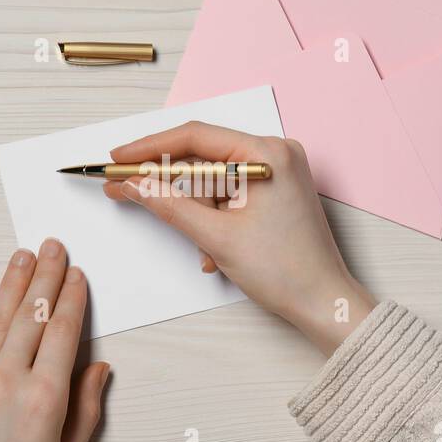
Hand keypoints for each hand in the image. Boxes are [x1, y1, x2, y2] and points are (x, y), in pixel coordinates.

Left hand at [0, 239, 109, 441]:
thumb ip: (85, 411)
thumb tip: (98, 370)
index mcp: (44, 400)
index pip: (63, 332)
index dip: (72, 298)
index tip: (78, 274)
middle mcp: (7, 382)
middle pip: (31, 315)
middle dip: (45, 276)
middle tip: (53, 246)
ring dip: (12, 283)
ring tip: (23, 255)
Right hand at [103, 123, 375, 354]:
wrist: (324, 304)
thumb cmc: (286, 271)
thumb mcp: (217, 236)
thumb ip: (169, 204)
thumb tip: (133, 184)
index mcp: (267, 154)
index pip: (195, 137)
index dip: (149, 148)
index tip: (118, 159)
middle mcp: (275, 155)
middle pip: (203, 158)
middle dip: (168, 183)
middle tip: (126, 189)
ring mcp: (278, 174)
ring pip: (214, 184)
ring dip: (198, 215)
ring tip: (203, 250)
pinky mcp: (276, 194)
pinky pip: (229, 197)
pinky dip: (215, 222)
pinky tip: (216, 253)